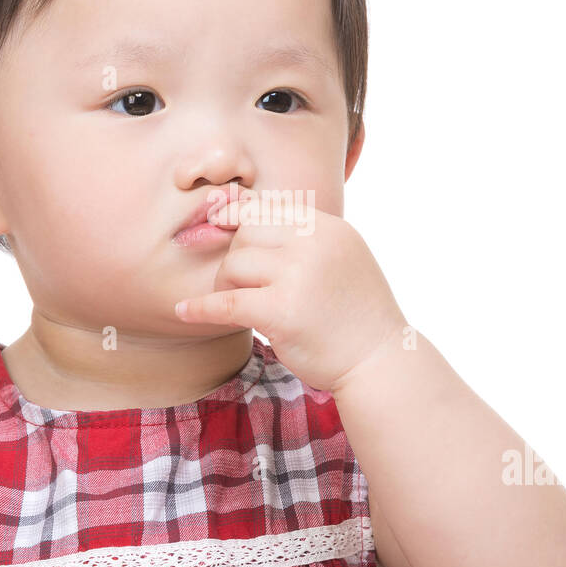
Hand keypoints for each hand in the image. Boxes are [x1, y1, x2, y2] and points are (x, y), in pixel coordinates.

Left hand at [174, 188, 408, 392]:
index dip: (239, 213)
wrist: (379, 361)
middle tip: (239, 282)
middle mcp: (315, 244)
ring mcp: (299, 276)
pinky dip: (202, 307)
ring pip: (234, 263)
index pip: (270, 205)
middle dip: (235, 254)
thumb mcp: (342, 258)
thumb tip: (250, 217)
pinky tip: (185, 311)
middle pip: (247, 231)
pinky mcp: (283, 312)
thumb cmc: (356, 314)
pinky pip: (227, 302)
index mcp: (329, 228)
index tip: (219, 222)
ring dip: (227, 284)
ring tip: (240, 304)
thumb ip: (307, 238)